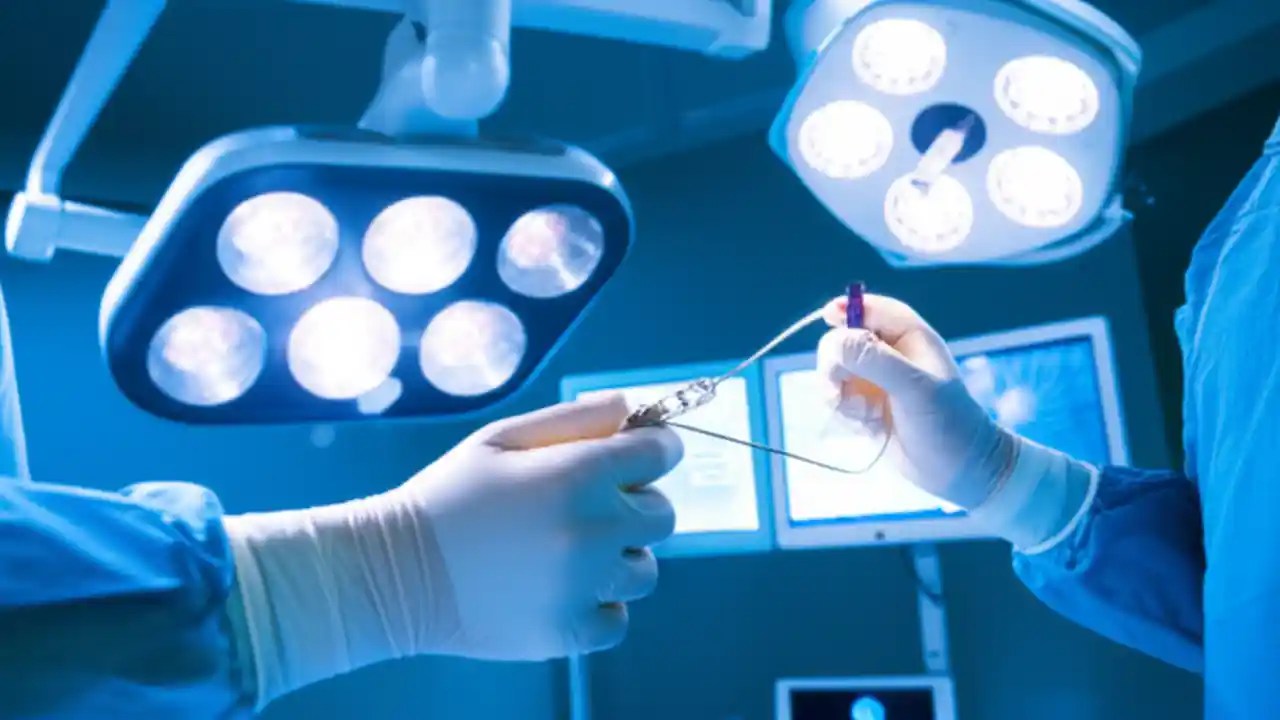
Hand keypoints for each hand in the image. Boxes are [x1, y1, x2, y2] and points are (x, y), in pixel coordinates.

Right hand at [224, 394, 681, 707]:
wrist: (396, 572)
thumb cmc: (451, 495)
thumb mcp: (503, 438)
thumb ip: (576, 419)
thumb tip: (631, 410)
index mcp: (580, 473)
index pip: (663, 453)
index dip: (652, 449)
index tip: (636, 456)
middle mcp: (593, 530)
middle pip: (663, 515)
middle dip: (634, 504)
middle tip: (585, 508)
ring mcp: (585, 586)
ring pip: (645, 569)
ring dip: (618, 558)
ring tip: (565, 553)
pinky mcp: (570, 632)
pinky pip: (618, 617)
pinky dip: (598, 605)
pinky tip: (558, 589)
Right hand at [816, 293, 1094, 553]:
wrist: (959, 470)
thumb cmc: (946, 422)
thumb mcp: (913, 387)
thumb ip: (874, 359)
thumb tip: (835, 338)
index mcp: (910, 337)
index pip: (871, 309)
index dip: (847, 308)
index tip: (828, 316)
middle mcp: (890, 354)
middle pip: (842, 341)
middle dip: (835, 365)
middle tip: (839, 388)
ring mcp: (877, 381)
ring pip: (834, 372)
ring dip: (839, 393)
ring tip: (863, 415)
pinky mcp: (868, 406)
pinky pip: (838, 398)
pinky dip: (844, 412)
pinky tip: (867, 426)